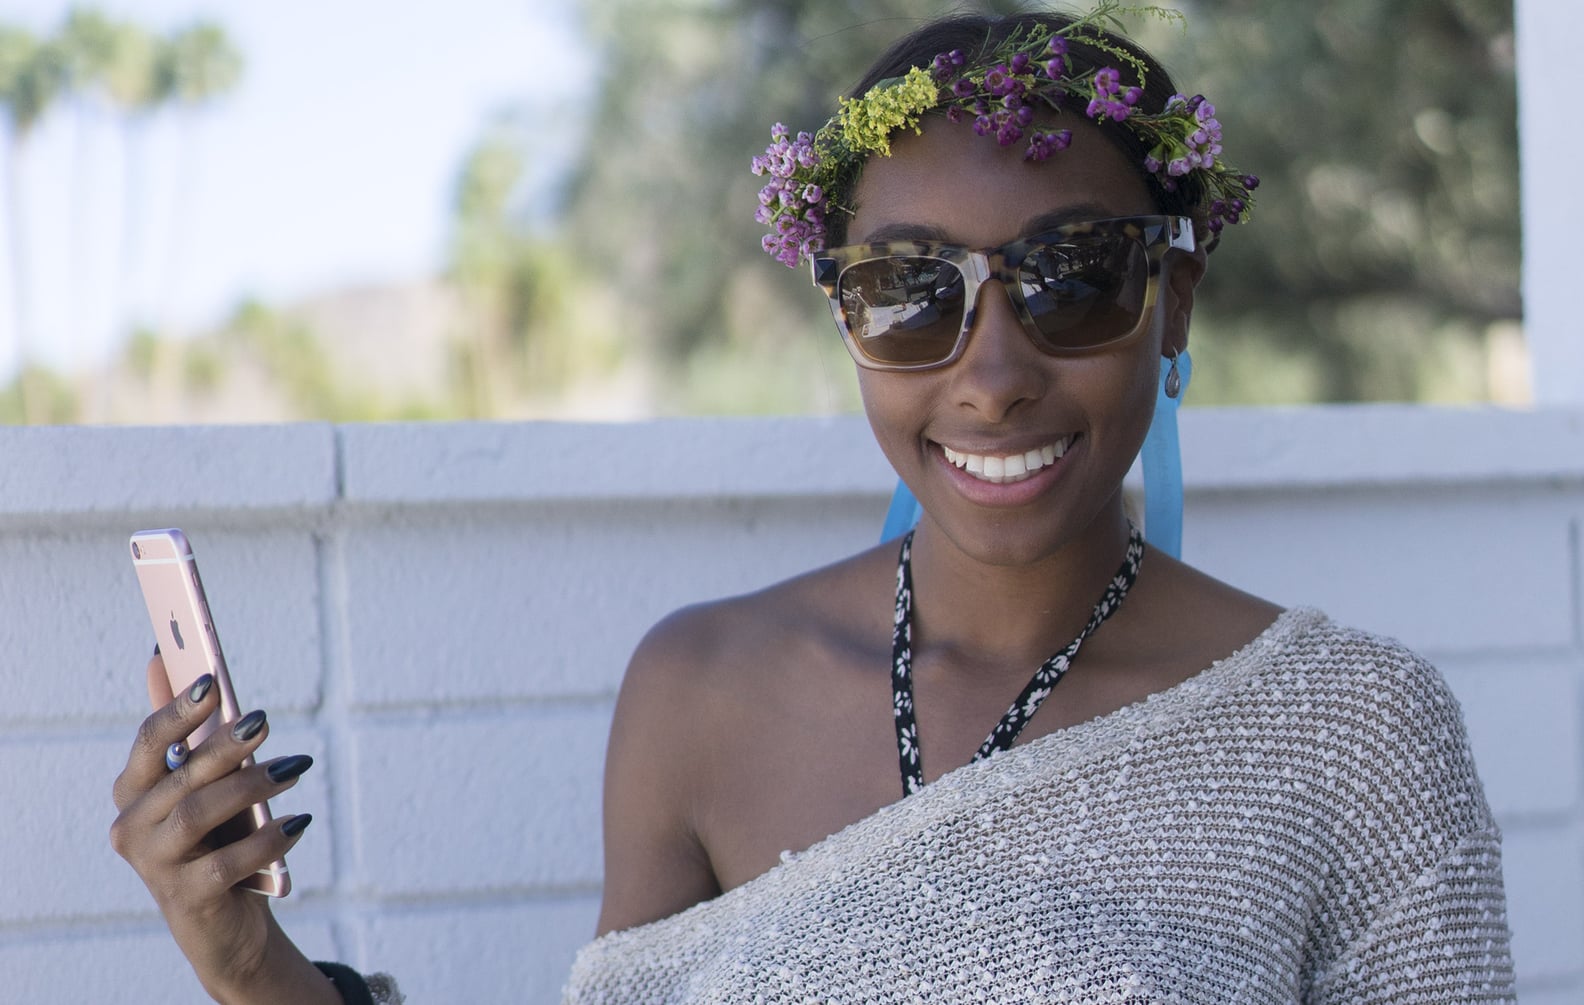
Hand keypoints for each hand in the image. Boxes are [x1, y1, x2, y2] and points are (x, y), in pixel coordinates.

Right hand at [110, 651, 331, 1003]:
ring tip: (295, 768)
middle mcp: (132, 827)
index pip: (148, 743)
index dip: (179, 711)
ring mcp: (156, 866)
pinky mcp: (187, 898)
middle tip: (264, 720)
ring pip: (199, 814)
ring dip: (250, 786)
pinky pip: (228, 861)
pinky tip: (298, 821)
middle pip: (180, 776)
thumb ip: (186, 731)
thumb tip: (162, 658)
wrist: (223, 925)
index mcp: (133, 792)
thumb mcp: (204, 785)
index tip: (212, 682)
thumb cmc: (214, 840)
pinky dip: (268, 838)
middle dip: (223, 745)